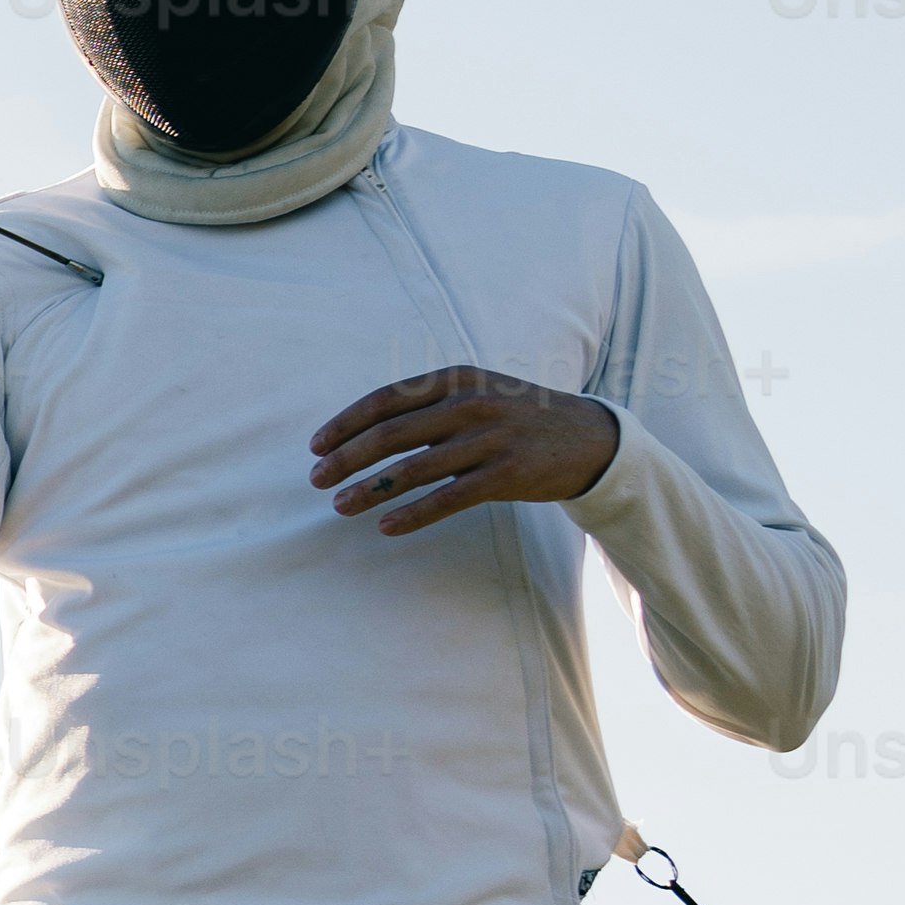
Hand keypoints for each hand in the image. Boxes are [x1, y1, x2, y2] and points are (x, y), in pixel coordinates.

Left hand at [310, 365, 616, 532]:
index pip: (384, 399)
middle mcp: (470, 404)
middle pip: (390, 434)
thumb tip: (364, 430)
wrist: (589, 438)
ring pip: (413, 469)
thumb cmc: (518, 418)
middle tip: (316, 480)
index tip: (316, 446)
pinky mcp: (506, 474)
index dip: (345, 423)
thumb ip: (429, 403)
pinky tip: (385, 527)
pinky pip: (448, 498)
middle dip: (345, 458)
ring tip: (340, 507)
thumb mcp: (477, 392)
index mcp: (457, 378)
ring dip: (370, 489)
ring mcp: (490, 439)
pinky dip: (412, 514)